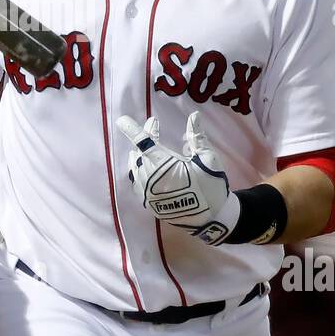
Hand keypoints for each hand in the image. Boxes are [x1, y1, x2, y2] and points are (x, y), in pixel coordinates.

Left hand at [115, 111, 240, 245]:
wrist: (213, 219)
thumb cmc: (212, 186)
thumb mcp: (207, 159)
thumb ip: (196, 137)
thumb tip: (194, 116)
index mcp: (164, 164)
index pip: (143, 141)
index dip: (131, 129)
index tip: (121, 120)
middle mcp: (150, 178)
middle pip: (139, 153)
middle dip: (145, 137)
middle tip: (153, 126)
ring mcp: (148, 193)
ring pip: (135, 169)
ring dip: (138, 155)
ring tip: (145, 146)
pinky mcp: (150, 204)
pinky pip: (138, 184)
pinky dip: (139, 172)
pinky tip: (146, 167)